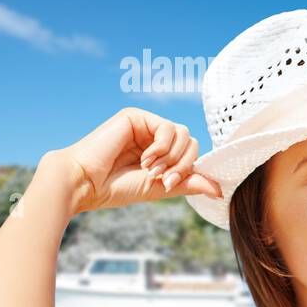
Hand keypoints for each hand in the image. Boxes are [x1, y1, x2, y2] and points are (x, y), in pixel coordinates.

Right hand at [48, 107, 221, 212]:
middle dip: (183, 164)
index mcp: (160, 152)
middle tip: (164, 179)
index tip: (170, 185)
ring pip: (184, 133)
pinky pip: (168, 128)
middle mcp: (154, 136)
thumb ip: (189, 183)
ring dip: (172, 157)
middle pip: (192, 142)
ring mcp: (145, 125)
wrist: (86, 184)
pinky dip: (162, 147)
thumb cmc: (117, 188)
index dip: (189, 169)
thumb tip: (220, 189)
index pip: (191, 154)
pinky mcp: (135, 116)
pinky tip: (145, 159)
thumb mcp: (161, 188)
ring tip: (151, 170)